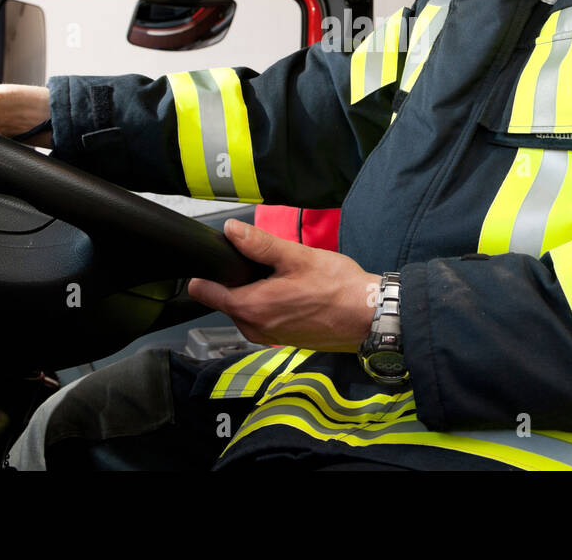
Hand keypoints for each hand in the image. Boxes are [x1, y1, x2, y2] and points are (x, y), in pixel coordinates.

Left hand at [188, 219, 380, 352]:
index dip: (208, 270)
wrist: (368, 317)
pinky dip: (271, 304)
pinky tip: (295, 293)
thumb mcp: (297, 257)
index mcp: (251, 307)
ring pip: (245, 308)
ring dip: (256, 291)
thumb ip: (259, 244)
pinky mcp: (281, 340)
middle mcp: (253, 328)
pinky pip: (263, 318)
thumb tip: (231, 230)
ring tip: (286, 278)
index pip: (203, 291)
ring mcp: (267, 337)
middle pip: (225, 298)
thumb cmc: (338, 288)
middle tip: (267, 264)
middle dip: (238, 279)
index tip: (223, 257)